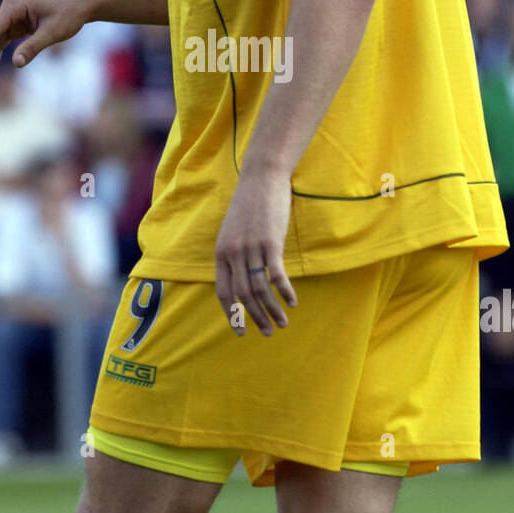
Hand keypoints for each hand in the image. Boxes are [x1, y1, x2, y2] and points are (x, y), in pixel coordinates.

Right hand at [0, 0, 90, 90]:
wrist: (83, 3)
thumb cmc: (70, 13)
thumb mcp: (53, 32)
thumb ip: (33, 47)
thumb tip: (17, 63)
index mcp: (13, 5)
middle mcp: (9, 9)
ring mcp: (12, 17)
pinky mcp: (18, 25)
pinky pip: (4, 44)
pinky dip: (1, 60)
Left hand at [215, 169, 296, 334]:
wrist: (261, 179)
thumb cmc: (250, 206)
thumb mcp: (234, 232)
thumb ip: (234, 255)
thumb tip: (241, 279)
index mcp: (221, 253)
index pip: (223, 292)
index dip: (232, 314)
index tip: (240, 331)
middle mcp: (233, 253)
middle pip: (242, 295)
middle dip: (255, 318)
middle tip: (266, 332)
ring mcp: (251, 248)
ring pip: (260, 289)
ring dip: (272, 310)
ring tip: (282, 323)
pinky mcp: (270, 242)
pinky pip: (276, 275)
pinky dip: (285, 292)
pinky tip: (292, 302)